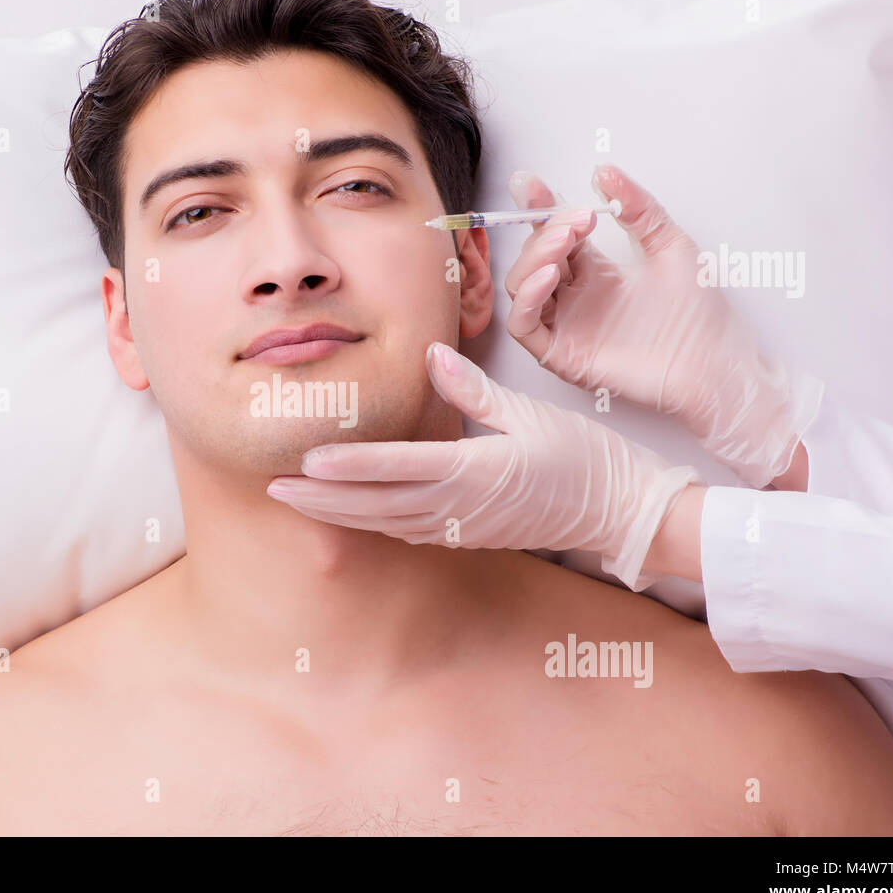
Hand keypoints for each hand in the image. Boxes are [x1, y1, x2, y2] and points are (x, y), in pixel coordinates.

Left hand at [266, 343, 700, 590]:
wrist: (619, 512)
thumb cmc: (582, 458)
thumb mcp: (528, 414)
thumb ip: (473, 388)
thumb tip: (430, 356)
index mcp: (472, 471)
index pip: (396, 467)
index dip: (348, 465)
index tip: (306, 460)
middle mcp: (458, 506)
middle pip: (374, 505)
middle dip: (321, 498)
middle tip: (273, 488)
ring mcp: (461, 527)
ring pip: (384, 523)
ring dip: (337, 513)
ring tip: (295, 499)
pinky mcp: (467, 537)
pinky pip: (407, 532)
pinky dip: (371, 524)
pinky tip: (347, 514)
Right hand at [503, 164, 821, 487]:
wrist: (713, 363)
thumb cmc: (699, 315)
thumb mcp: (671, 244)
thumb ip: (638, 208)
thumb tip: (604, 172)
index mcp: (596, 273)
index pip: (554, 235)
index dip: (540, 209)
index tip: (534, 185)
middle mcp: (574, 298)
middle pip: (533, 257)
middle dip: (547, 231)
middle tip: (580, 220)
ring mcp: (566, 326)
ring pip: (519, 288)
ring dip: (533, 258)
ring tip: (565, 242)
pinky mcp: (561, 355)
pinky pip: (523, 326)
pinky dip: (526, 298)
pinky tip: (550, 277)